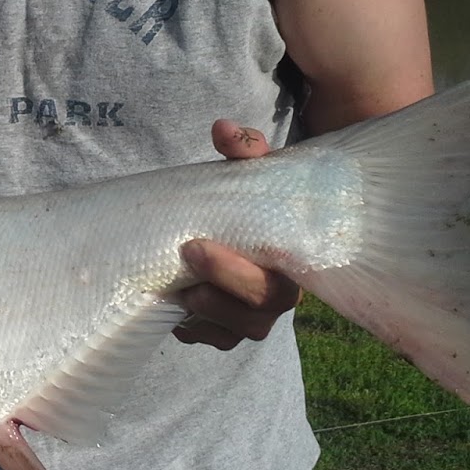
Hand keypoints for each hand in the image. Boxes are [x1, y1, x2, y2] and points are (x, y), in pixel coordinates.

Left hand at [172, 120, 302, 349]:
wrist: (234, 225)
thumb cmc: (248, 200)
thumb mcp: (248, 172)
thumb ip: (244, 150)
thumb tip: (222, 129)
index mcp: (294, 259)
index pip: (282, 279)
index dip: (240, 271)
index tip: (198, 244)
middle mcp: (281, 293)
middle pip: (262, 310)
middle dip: (222, 287)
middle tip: (186, 257)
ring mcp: (255, 316)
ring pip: (239, 333)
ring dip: (208, 314)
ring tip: (179, 291)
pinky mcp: (230, 330)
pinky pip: (216, 341)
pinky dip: (195, 331)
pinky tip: (176, 315)